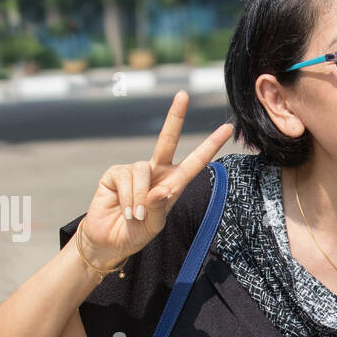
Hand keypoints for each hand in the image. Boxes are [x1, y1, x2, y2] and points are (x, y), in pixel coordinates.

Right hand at [76, 91, 232, 268]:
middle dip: (175, 117)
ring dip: (140, 198)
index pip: (195, 162)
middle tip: (183, 94)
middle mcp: (156, 172)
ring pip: (142, 170)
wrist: (109, 241)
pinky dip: (128, 197)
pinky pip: (126, 178)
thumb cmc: (136, 233)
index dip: (210, 146)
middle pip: (167, 139)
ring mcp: (134, 171)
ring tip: (136, 216)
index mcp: (172, 183)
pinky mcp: (115, 173)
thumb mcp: (154, 225)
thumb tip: (163, 189)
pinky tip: (126, 211)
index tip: (227, 129)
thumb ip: (160, 207)